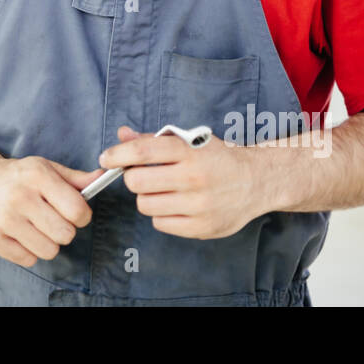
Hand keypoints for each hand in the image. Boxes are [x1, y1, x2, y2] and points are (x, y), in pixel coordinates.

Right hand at [0, 156, 99, 267]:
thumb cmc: (16, 176)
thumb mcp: (45, 168)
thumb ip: (74, 178)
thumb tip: (102, 178)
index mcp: (37, 176)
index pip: (78, 211)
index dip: (81, 216)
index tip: (73, 213)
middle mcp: (20, 197)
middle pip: (65, 234)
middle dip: (63, 230)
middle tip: (51, 220)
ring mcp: (4, 220)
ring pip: (49, 250)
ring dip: (46, 242)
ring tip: (35, 228)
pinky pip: (28, 259)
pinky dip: (28, 250)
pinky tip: (19, 234)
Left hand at [100, 126, 268, 239]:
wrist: (257, 181)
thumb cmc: (217, 158)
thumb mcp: (188, 140)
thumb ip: (152, 139)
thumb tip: (121, 136)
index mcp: (189, 150)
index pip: (141, 152)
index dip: (117, 155)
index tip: (106, 158)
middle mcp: (193, 177)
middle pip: (137, 182)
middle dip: (134, 178)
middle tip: (143, 176)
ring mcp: (198, 204)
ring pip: (145, 205)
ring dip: (148, 198)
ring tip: (164, 191)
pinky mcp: (202, 227)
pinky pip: (160, 223)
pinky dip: (161, 215)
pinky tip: (176, 205)